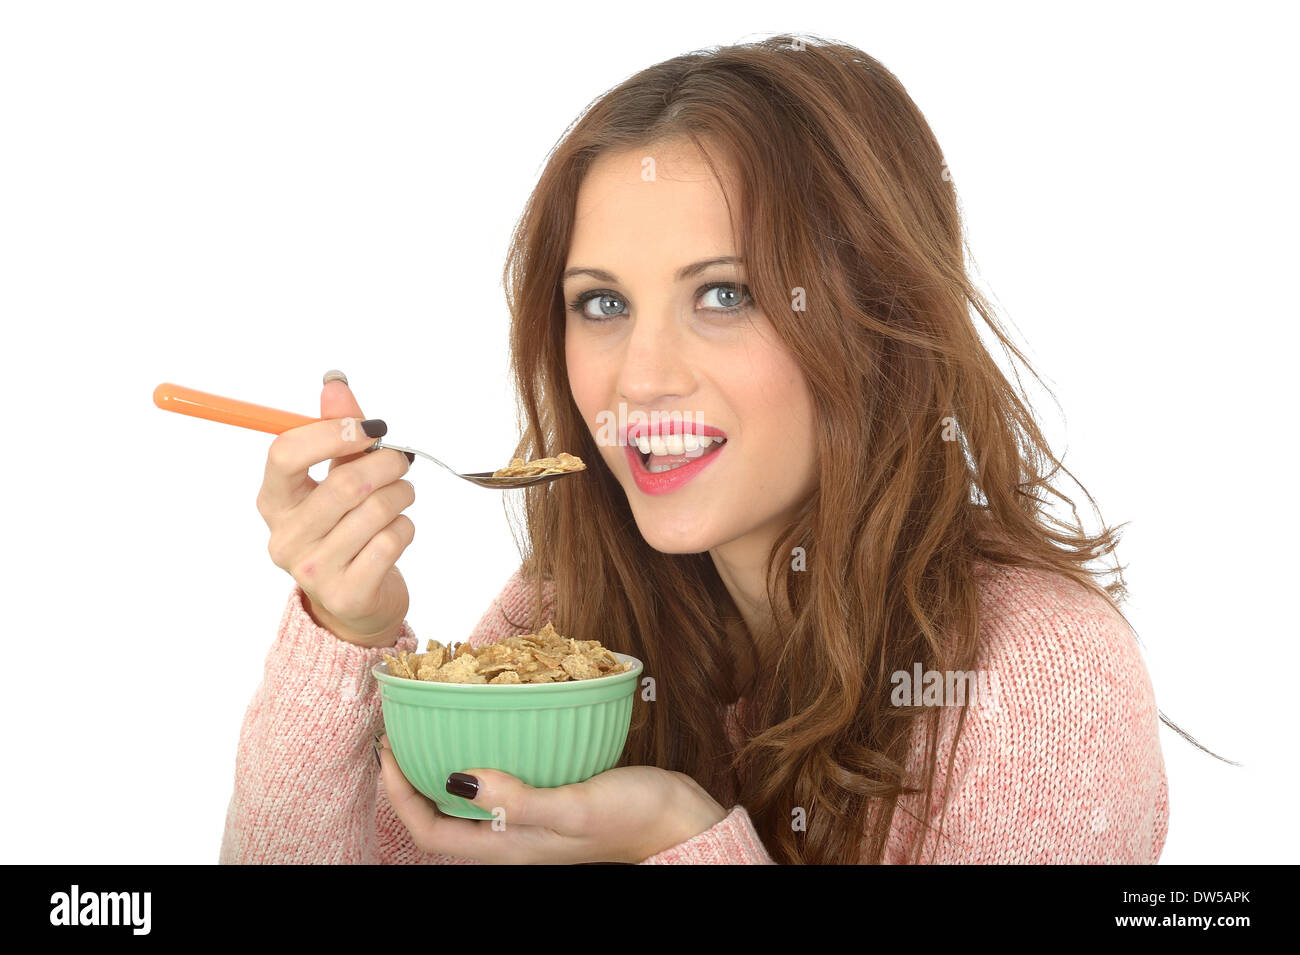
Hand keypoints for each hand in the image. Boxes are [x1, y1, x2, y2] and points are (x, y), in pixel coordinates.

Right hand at [256, 373, 415, 647]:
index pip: (286, 453)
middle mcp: (285, 536)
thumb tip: (334, 385)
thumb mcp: (334, 477)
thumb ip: (336, 432)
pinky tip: (398, 530)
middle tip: (400, 461)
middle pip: (343, 484)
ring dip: (401, 494)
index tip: (370, 429)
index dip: (332, 432)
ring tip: (401, 496)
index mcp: (274, 500)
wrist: (357, 602)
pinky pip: (391, 540)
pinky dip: (406, 527)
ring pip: (375, 510)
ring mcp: (313, 569)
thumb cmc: (346, 528)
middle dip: (385, 464)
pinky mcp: (347, 593)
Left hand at [377, 735, 727, 863]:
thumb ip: (519, 800)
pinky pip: (504, 775)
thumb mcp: (575, 808)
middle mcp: (512, 836)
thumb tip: (457, 778)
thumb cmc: (634, 818)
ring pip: (472, 793)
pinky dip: (489, 749)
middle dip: (414, 773)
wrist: (683, 821)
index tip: (388, 747)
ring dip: (447, 758)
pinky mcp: (553, 795)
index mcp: (507, 847)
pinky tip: (498, 719)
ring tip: (439, 717)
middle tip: (403, 727)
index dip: (398, 794)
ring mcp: (532, 817)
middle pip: (442, 813)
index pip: (429, 830)